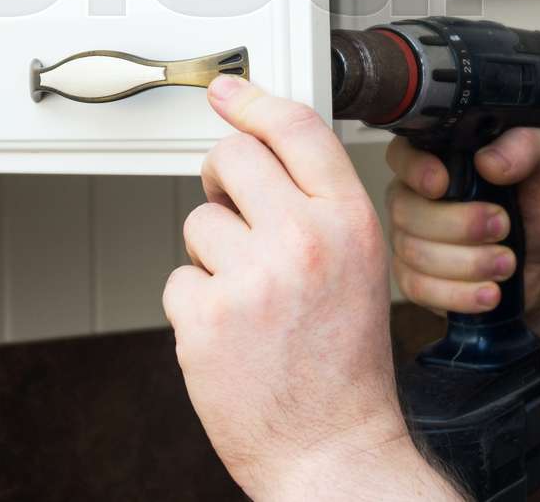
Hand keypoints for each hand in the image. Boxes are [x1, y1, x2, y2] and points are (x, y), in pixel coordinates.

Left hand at [165, 75, 429, 500]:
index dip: (255, 102)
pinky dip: (196, 304)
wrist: (332, 447)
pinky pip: (179, 278)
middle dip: (224, 178)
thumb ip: (318, 204)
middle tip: (234, 209)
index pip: (297, 130)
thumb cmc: (344, 361)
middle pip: (233, 158)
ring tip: (250, 298)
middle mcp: (304, 239)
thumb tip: (261, 150)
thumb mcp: (360, 263)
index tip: (228, 92)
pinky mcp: (206, 316)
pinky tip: (232, 332)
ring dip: (213, 254)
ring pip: (200, 221)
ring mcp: (252, 277)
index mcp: (350, 220)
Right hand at [384, 126, 539, 320]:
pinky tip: (489, 293)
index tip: (444, 184)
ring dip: (467, 262)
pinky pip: (416, 288)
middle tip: (504, 228)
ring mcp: (411, 238)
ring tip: (508, 263)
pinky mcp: (415, 278)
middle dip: (459, 225)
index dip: (416, 169)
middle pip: (407, 210)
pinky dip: (457, 294)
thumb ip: (528, 145)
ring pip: (414, 252)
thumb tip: (488, 161)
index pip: (402, 154)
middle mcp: (417, 195)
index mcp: (442, 157)